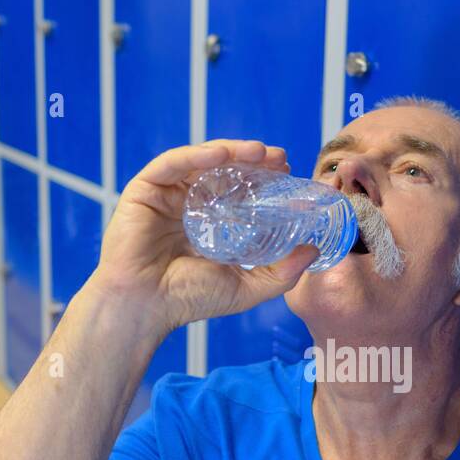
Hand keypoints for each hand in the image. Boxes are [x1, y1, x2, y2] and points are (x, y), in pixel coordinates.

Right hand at [92, 139, 319, 333]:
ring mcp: (166, 195)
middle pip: (224, 171)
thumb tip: (315, 251)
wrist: (145, 308)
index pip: (240, 191)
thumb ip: (281, 273)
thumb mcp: (246, 287)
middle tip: (281, 158)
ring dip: (232, 151)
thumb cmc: (188, 299)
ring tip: (259, 152)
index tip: (290, 174)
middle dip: (254, 160)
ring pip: (201, 162)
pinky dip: (196, 155)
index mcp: (209, 222)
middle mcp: (188, 204)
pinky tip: (220, 153)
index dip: (265, 179)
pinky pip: (172, 164)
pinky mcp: (144, 190)